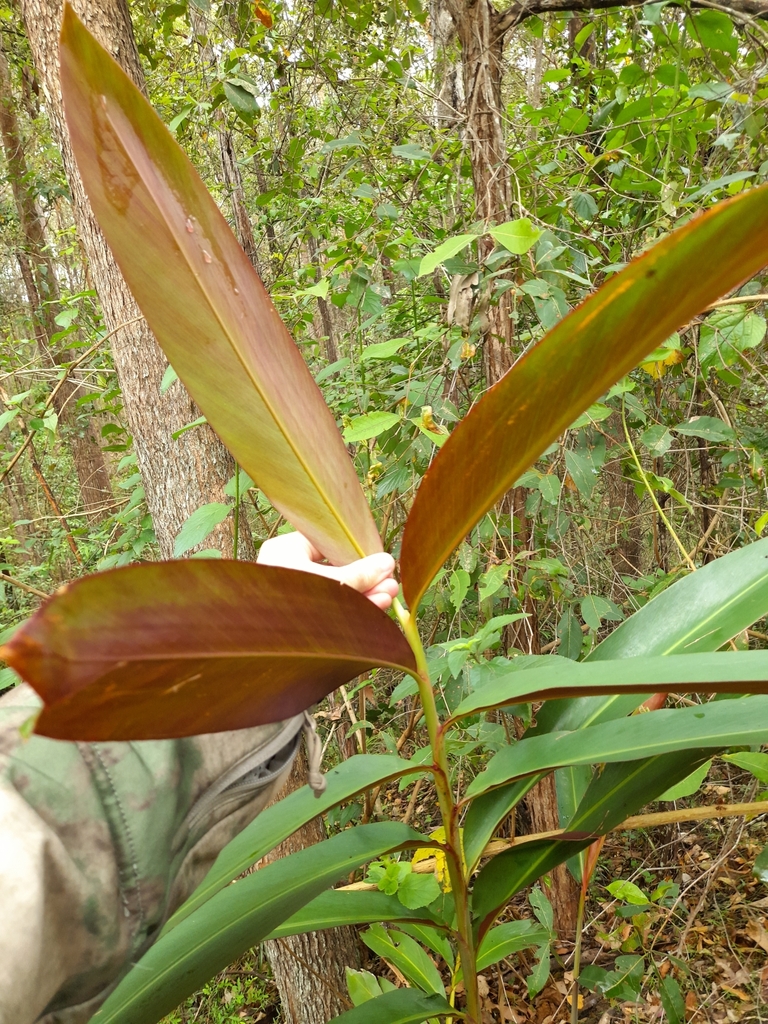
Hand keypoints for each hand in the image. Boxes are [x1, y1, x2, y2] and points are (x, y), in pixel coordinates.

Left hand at [257, 532, 398, 610]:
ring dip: (364, 595)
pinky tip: (378, 606)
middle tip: (391, 583)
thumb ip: (359, 574)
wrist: (259, 648)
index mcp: (285, 550)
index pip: (327, 544)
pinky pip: (330, 609)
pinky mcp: (298, 619)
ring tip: (390, 596)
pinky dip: (352, 609)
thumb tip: (387, 563)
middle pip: (335, 569)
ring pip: (335, 591)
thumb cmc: (288, 606)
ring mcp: (293, 596)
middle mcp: (288, 570)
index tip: (379, 560)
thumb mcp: (330, 583)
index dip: (355, 550)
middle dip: (366, 578)